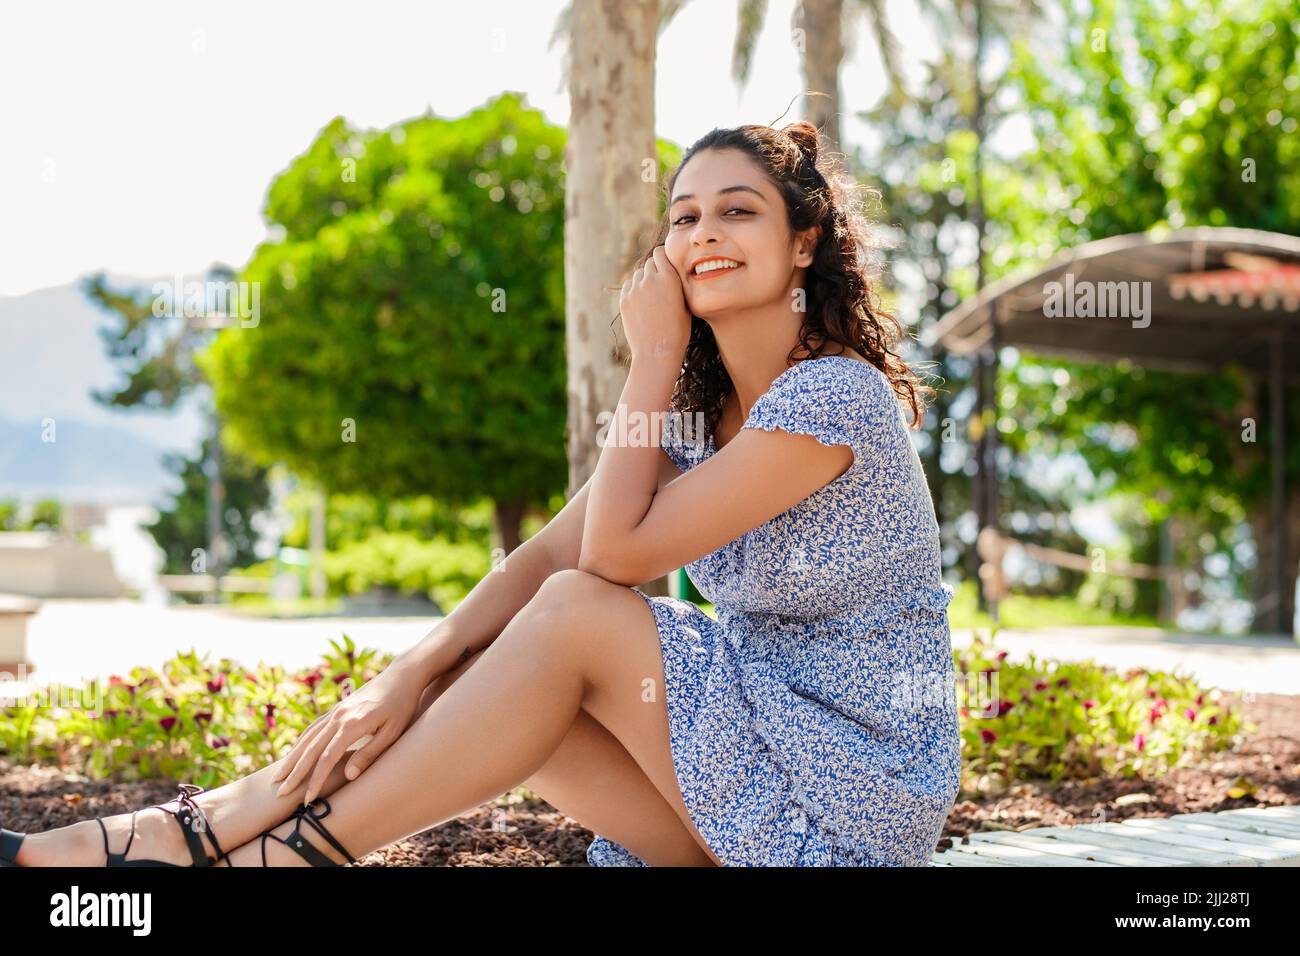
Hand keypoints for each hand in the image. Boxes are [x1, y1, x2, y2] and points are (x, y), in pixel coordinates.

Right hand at [270, 665, 426, 804]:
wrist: (401, 676)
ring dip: (291, 758)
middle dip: (294, 773)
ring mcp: (336, 711)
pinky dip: (300, 743)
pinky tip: (294, 754)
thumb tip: (348, 776)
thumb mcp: (392, 732)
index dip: (315, 781)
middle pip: (310, 749)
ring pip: (307, 738)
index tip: (307, 800)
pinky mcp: (337, 708)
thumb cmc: (402, 706)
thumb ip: (370, 753)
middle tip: (279, 794)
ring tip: (278, 778)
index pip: (327, 758)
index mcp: (352, 725)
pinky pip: (313, 728)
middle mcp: (338, 717)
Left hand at [619, 245, 690, 364]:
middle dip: (655, 268)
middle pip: (649, 262)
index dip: (663, 258)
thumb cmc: (678, 332)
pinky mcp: (624, 300)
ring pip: (638, 273)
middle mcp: (650, 279)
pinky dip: (634, 289)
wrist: (657, 352)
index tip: (666, 265)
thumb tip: (671, 273)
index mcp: (669, 278)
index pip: (660, 253)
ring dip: (644, 279)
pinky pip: (629, 285)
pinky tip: (642, 302)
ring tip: (652, 295)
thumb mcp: (686, 304)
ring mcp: (635, 290)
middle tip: (660, 282)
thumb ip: (677, 285)